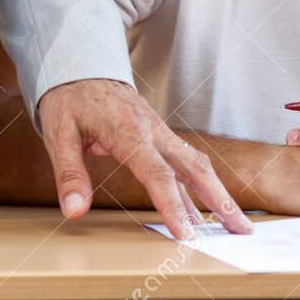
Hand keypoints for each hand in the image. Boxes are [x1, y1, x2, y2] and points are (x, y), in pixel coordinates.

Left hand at [36, 78, 251, 239]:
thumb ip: (70, 173)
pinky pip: (185, 162)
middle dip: (220, 200)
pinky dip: (200, 187)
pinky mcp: (160, 135)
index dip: (173, 206)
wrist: (82, 64)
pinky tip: (203, 211)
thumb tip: (75, 210)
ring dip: (218, 195)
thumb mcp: (58, 133)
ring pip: (197, 165)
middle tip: (241, 229)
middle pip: (195, 168)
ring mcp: (160, 132)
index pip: (157, 174)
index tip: (186, 235)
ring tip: (236, 224)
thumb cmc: (69, 98)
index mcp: (129, 132)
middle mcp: (153, 131)